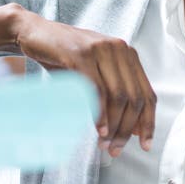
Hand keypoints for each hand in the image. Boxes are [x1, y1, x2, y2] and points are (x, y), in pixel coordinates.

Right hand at [13, 8, 155, 157]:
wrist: (36, 34)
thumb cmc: (65, 58)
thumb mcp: (94, 73)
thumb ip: (113, 94)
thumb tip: (131, 129)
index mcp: (127, 55)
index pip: (147, 93)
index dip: (148, 122)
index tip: (145, 145)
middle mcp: (119, 49)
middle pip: (134, 98)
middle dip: (127, 129)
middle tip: (116, 149)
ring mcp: (101, 49)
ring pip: (118, 95)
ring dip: (113, 125)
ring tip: (105, 144)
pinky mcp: (81, 54)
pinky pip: (96, 88)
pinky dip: (99, 112)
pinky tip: (97, 128)